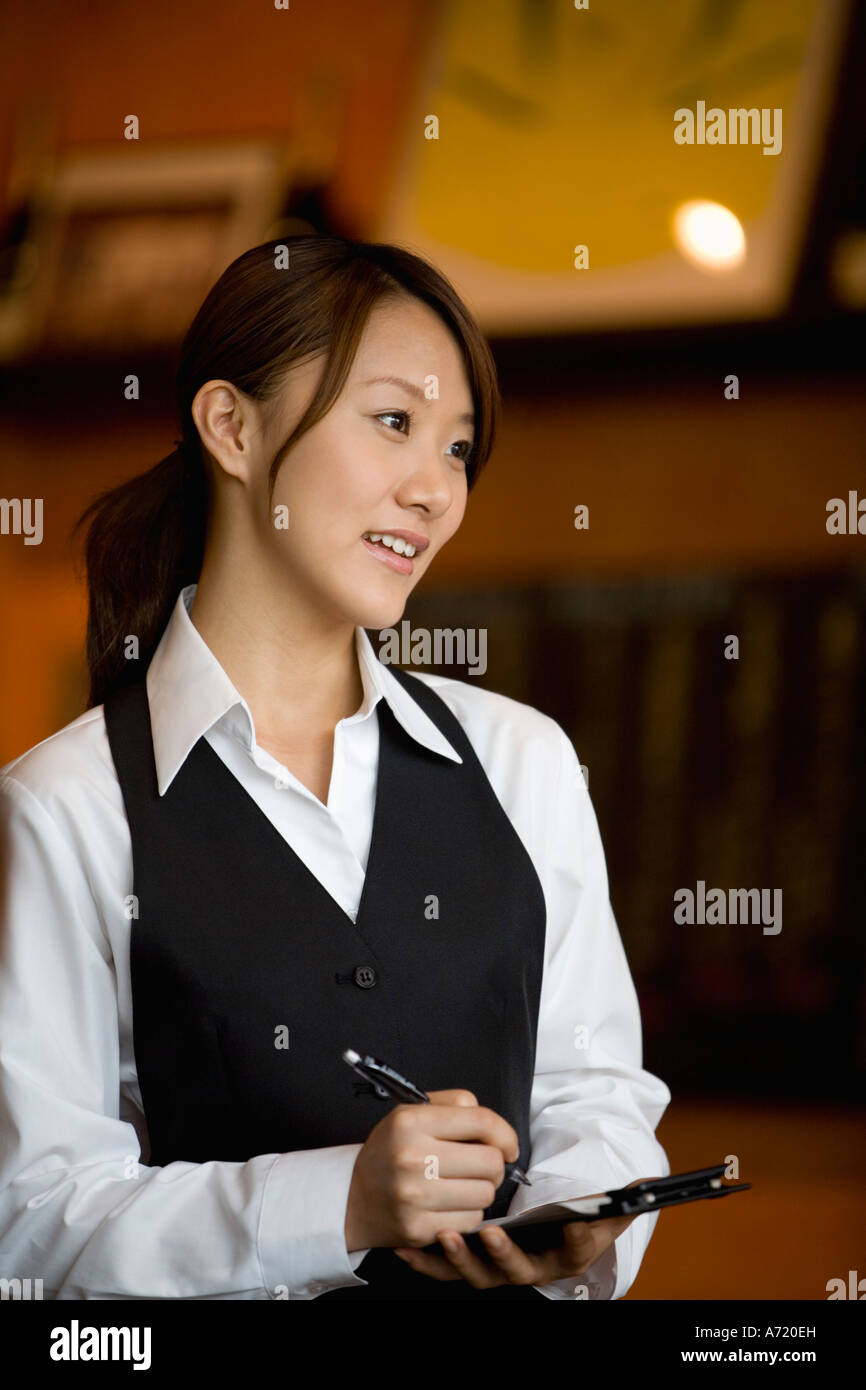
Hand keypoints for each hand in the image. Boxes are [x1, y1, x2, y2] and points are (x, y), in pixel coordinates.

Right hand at [344, 1090, 519, 1252]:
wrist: (352, 1197)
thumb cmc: (391, 1152)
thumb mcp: (412, 1113)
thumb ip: (455, 1106)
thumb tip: (498, 1131)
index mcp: (411, 1121)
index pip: (481, 1121)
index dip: (505, 1134)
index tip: (508, 1145)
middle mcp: (411, 1157)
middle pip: (490, 1162)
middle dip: (494, 1166)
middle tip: (480, 1168)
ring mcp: (413, 1196)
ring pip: (485, 1194)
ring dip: (481, 1191)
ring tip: (461, 1186)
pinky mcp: (418, 1228)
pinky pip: (470, 1221)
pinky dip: (467, 1214)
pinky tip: (448, 1205)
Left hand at [392, 1176, 661, 1287]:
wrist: (552, 1229)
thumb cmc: (576, 1216)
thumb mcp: (604, 1209)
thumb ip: (623, 1198)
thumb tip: (649, 1184)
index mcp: (565, 1257)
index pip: (570, 1253)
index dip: (570, 1240)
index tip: (565, 1223)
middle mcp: (529, 1268)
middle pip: (513, 1271)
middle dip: (499, 1255)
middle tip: (488, 1232)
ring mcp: (497, 1269)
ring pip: (475, 1274)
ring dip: (458, 1258)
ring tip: (446, 1234)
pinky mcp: (469, 1262)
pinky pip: (444, 1268)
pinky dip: (425, 1259)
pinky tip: (406, 1246)